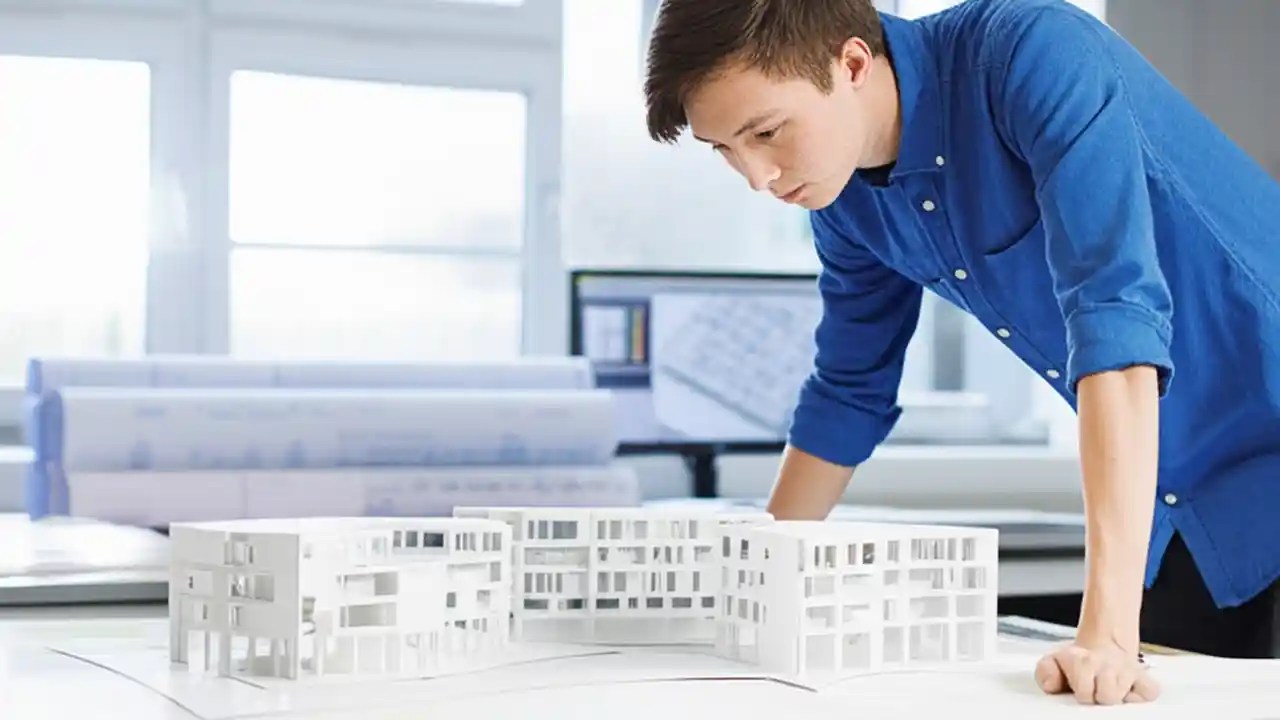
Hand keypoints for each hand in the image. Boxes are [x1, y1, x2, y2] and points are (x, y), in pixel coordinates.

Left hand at [1035, 641, 1160, 704]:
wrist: (1100, 651)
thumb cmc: (1076, 665)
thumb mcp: (1053, 664)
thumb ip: (1045, 673)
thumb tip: (1052, 684)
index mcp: (1084, 660)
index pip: (1085, 689)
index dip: (1082, 692)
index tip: (1078, 688)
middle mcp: (1108, 662)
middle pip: (1107, 696)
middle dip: (1097, 697)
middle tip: (1093, 691)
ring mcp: (1129, 671)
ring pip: (1124, 696)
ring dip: (1114, 696)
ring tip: (1106, 690)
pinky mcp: (1147, 681)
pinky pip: (1149, 693)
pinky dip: (1138, 697)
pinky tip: (1126, 692)